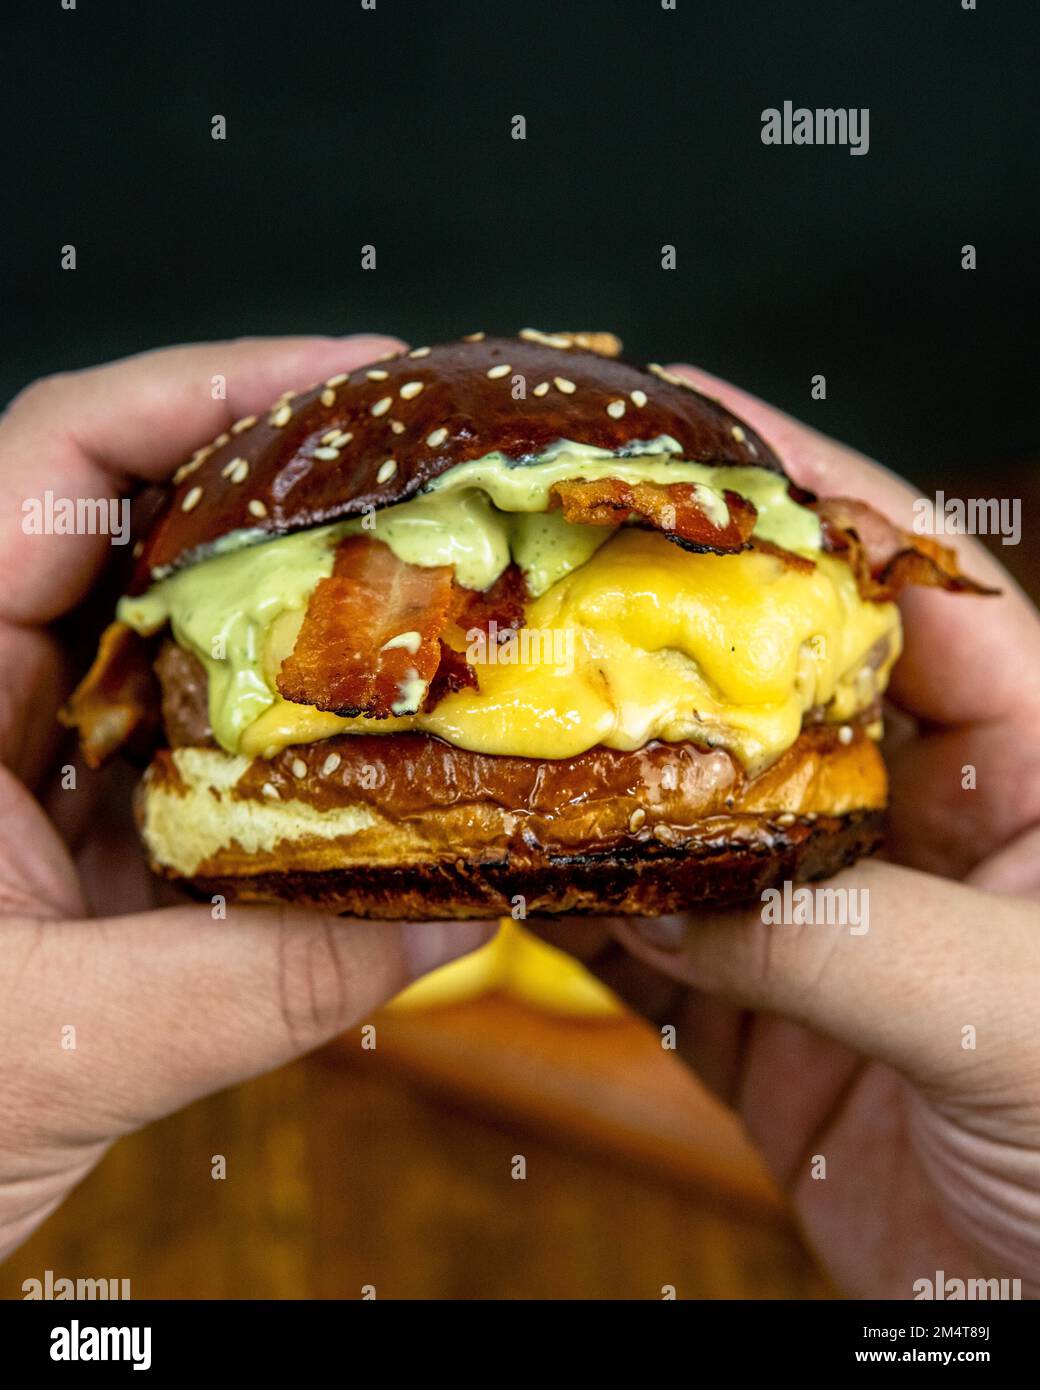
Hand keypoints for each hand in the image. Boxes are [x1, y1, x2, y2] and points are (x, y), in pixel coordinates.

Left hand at [0, 336, 494, 1259]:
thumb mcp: (53, 1051)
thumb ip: (257, 980)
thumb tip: (449, 913)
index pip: (54, 459)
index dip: (210, 391)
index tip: (362, 374)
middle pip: (131, 532)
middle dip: (286, 502)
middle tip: (436, 486)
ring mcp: (10, 769)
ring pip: (165, 652)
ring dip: (292, 639)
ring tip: (424, 608)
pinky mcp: (53, 843)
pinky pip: (180, 762)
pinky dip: (274, 759)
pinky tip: (362, 763)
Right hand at [533, 367, 1039, 1299]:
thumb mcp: (1028, 1021)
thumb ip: (859, 937)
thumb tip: (687, 891)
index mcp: (1034, 773)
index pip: (917, 592)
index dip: (806, 496)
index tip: (690, 421)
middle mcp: (924, 827)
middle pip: (775, 688)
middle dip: (662, 625)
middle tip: (541, 559)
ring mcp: (833, 923)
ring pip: (692, 816)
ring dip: (593, 776)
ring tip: (487, 707)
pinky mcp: (765, 1026)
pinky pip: (652, 947)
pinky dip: (577, 914)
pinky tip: (500, 873)